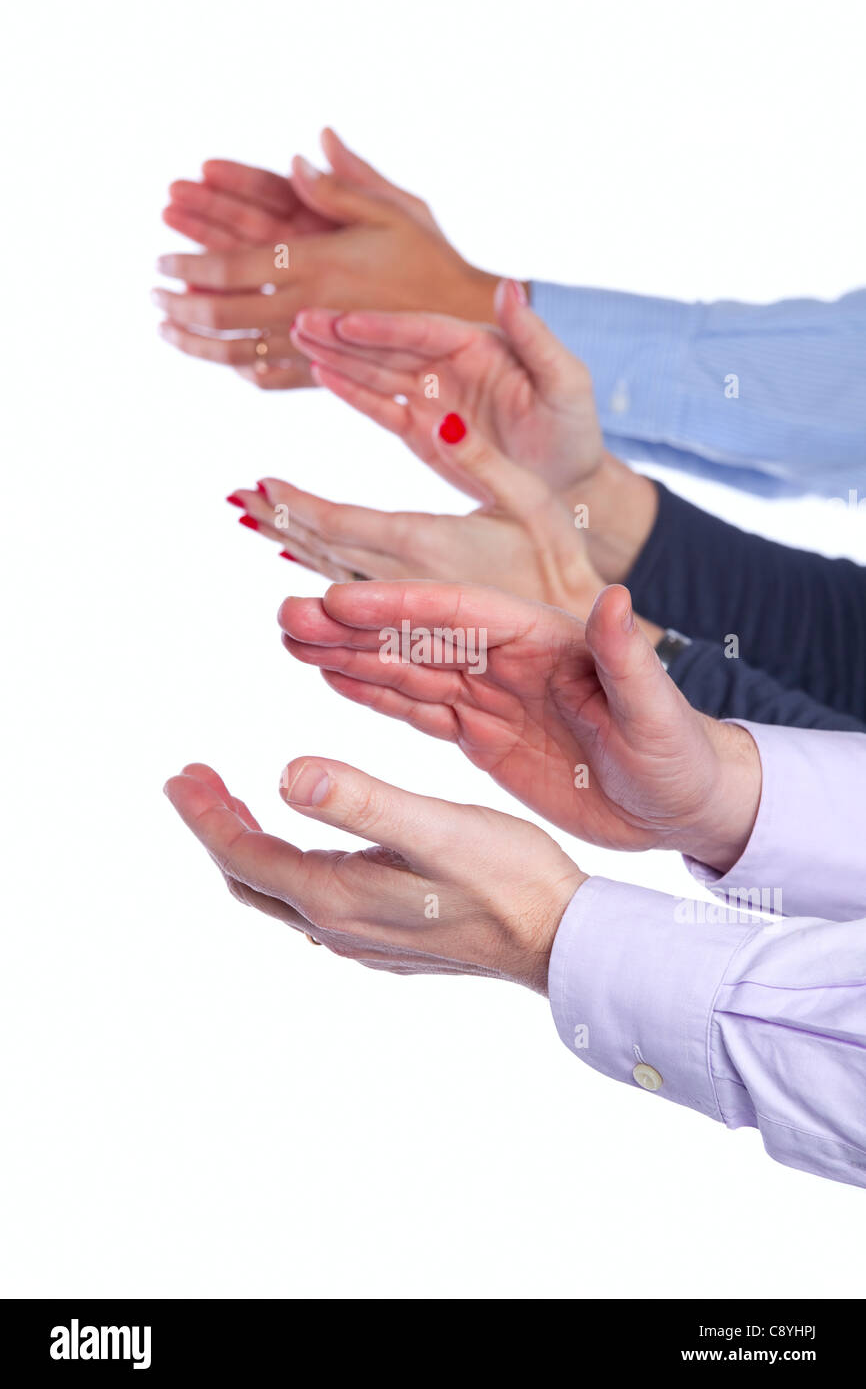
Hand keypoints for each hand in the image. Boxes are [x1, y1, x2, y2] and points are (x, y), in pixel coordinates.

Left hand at [155, 129, 501, 389]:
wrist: (465, 321)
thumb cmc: (430, 260)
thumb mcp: (392, 209)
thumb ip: (339, 187)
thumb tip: (299, 154)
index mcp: (317, 263)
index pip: (233, 265)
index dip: (190, 266)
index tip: (162, 263)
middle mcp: (309, 307)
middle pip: (224, 312)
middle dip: (180, 306)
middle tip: (154, 299)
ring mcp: (316, 345)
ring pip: (238, 351)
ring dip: (196, 343)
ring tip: (169, 332)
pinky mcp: (328, 372)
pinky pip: (273, 376)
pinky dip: (242, 368)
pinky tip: (224, 360)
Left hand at [164, 760, 585, 994]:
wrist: (563, 941)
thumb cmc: (509, 878)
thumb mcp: (434, 826)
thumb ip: (358, 800)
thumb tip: (285, 775)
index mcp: (337, 895)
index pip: (243, 854)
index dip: (204, 813)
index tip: (178, 775)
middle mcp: (339, 926)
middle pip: (251, 878)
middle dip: (216, 827)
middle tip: (196, 781)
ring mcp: (362, 938)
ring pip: (281, 893)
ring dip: (251, 847)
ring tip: (238, 803)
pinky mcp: (387, 940)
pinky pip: (315, 905)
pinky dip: (291, 867)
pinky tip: (310, 848)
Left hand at [225, 418, 610, 617]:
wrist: (583, 654)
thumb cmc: (564, 566)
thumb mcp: (536, 501)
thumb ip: (485, 461)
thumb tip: (439, 415)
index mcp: (429, 547)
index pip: (342, 525)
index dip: (296, 503)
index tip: (258, 480)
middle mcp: (405, 585)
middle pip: (325, 552)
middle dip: (280, 521)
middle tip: (236, 498)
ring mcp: (405, 612)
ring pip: (334, 577)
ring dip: (289, 545)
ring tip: (252, 523)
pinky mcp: (412, 627)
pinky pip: (355, 605)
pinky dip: (321, 577)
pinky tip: (298, 566)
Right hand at [277, 582, 762, 871]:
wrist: (685, 804)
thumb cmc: (680, 755)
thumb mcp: (657, 713)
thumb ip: (627, 659)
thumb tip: (616, 597)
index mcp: (545, 641)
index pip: (461, 615)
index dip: (399, 607)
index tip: (339, 602)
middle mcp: (509, 660)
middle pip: (419, 635)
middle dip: (352, 627)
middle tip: (286, 615)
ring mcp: (493, 696)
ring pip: (408, 670)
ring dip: (349, 657)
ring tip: (289, 641)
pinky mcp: (485, 735)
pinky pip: (419, 710)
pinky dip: (374, 695)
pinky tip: (332, 680)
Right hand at [288, 280, 607, 494]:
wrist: (570, 485)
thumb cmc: (574, 431)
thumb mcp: (565, 381)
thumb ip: (535, 336)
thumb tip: (508, 286)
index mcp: (479, 344)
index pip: (421, 329)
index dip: (383, 326)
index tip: (345, 321)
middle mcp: (449, 363)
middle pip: (388, 344)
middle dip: (344, 333)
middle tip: (300, 319)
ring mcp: (432, 395)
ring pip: (375, 371)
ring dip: (337, 356)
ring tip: (295, 337)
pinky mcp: (422, 430)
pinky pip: (380, 407)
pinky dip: (351, 392)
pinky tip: (318, 374)